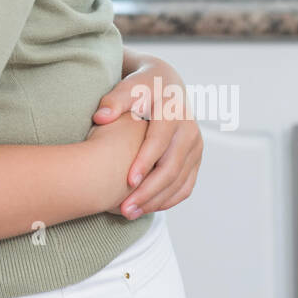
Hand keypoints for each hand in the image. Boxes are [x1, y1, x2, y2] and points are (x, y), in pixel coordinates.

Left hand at [91, 54, 202, 218]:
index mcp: (174, 112)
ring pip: (179, 181)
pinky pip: (186, 186)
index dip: (145, 162)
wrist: (167, 84)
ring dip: (156, 201)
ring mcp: (196, 147)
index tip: (128, 181)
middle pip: (171, 167)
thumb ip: (114, 100)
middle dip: (148, 191)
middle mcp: (189, 131)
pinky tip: (146, 208)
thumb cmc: (142, 87)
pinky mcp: (195, 159)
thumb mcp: (129, 87)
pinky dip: (168, 200)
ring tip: (130, 213)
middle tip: (125, 208)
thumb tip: (101, 117)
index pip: (160, 141)